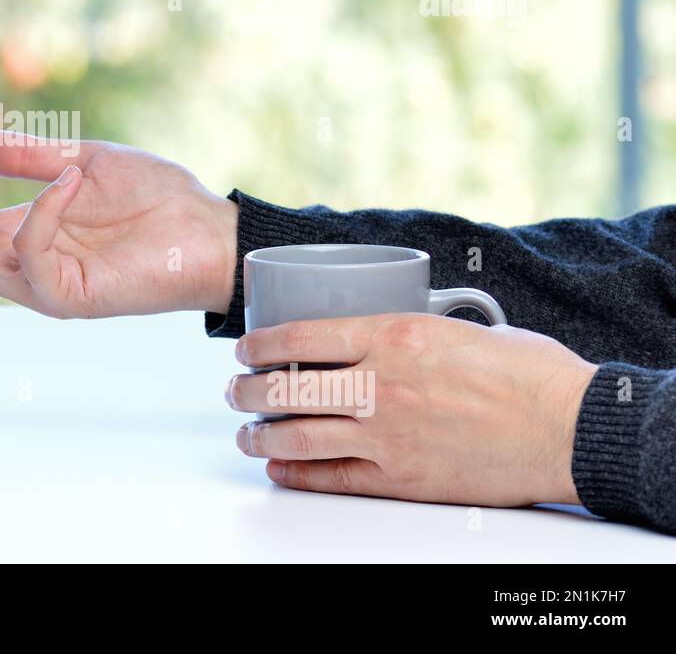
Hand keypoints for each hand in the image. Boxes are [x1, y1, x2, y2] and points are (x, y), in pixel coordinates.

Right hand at [0, 131, 237, 317]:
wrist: (209, 228)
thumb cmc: (155, 198)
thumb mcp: (85, 160)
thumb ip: (32, 156)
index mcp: (23, 232)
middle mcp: (25, 263)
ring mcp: (44, 284)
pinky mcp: (71, 297)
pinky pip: (31, 258)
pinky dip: (40, 214)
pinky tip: (67, 182)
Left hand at [225, 314, 597, 506]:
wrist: (570, 428)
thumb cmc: (527, 374)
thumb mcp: (459, 328)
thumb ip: (410, 332)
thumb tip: (379, 335)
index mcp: (395, 336)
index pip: (302, 337)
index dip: (260, 344)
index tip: (244, 349)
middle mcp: (381, 384)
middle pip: (289, 388)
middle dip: (248, 391)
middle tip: (235, 391)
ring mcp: (387, 434)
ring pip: (299, 436)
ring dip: (261, 435)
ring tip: (246, 433)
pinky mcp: (402, 478)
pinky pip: (332, 478)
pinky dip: (296, 474)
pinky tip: (279, 469)